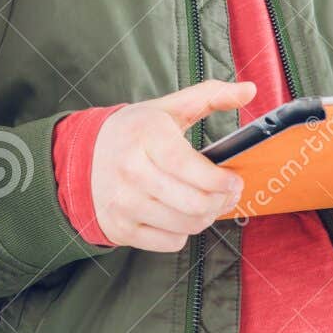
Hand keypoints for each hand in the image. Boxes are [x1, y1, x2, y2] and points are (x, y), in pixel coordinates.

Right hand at [92, 80, 256, 251]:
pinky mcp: (120, 228)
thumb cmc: (135, 131)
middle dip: (222, 201)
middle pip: (194, 202)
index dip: (219, 180)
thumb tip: (250, 90)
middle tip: (229, 193)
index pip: (188, 166)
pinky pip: (170, 242)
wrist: (82, 156)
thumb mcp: (168, 108)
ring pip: (186, 224)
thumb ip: (211, 96)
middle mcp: (130, 170)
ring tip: (210, 202)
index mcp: (144, 135)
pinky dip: (184, 232)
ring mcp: (123, 202)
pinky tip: (181, 214)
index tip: (234, 180)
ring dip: (208, 216)